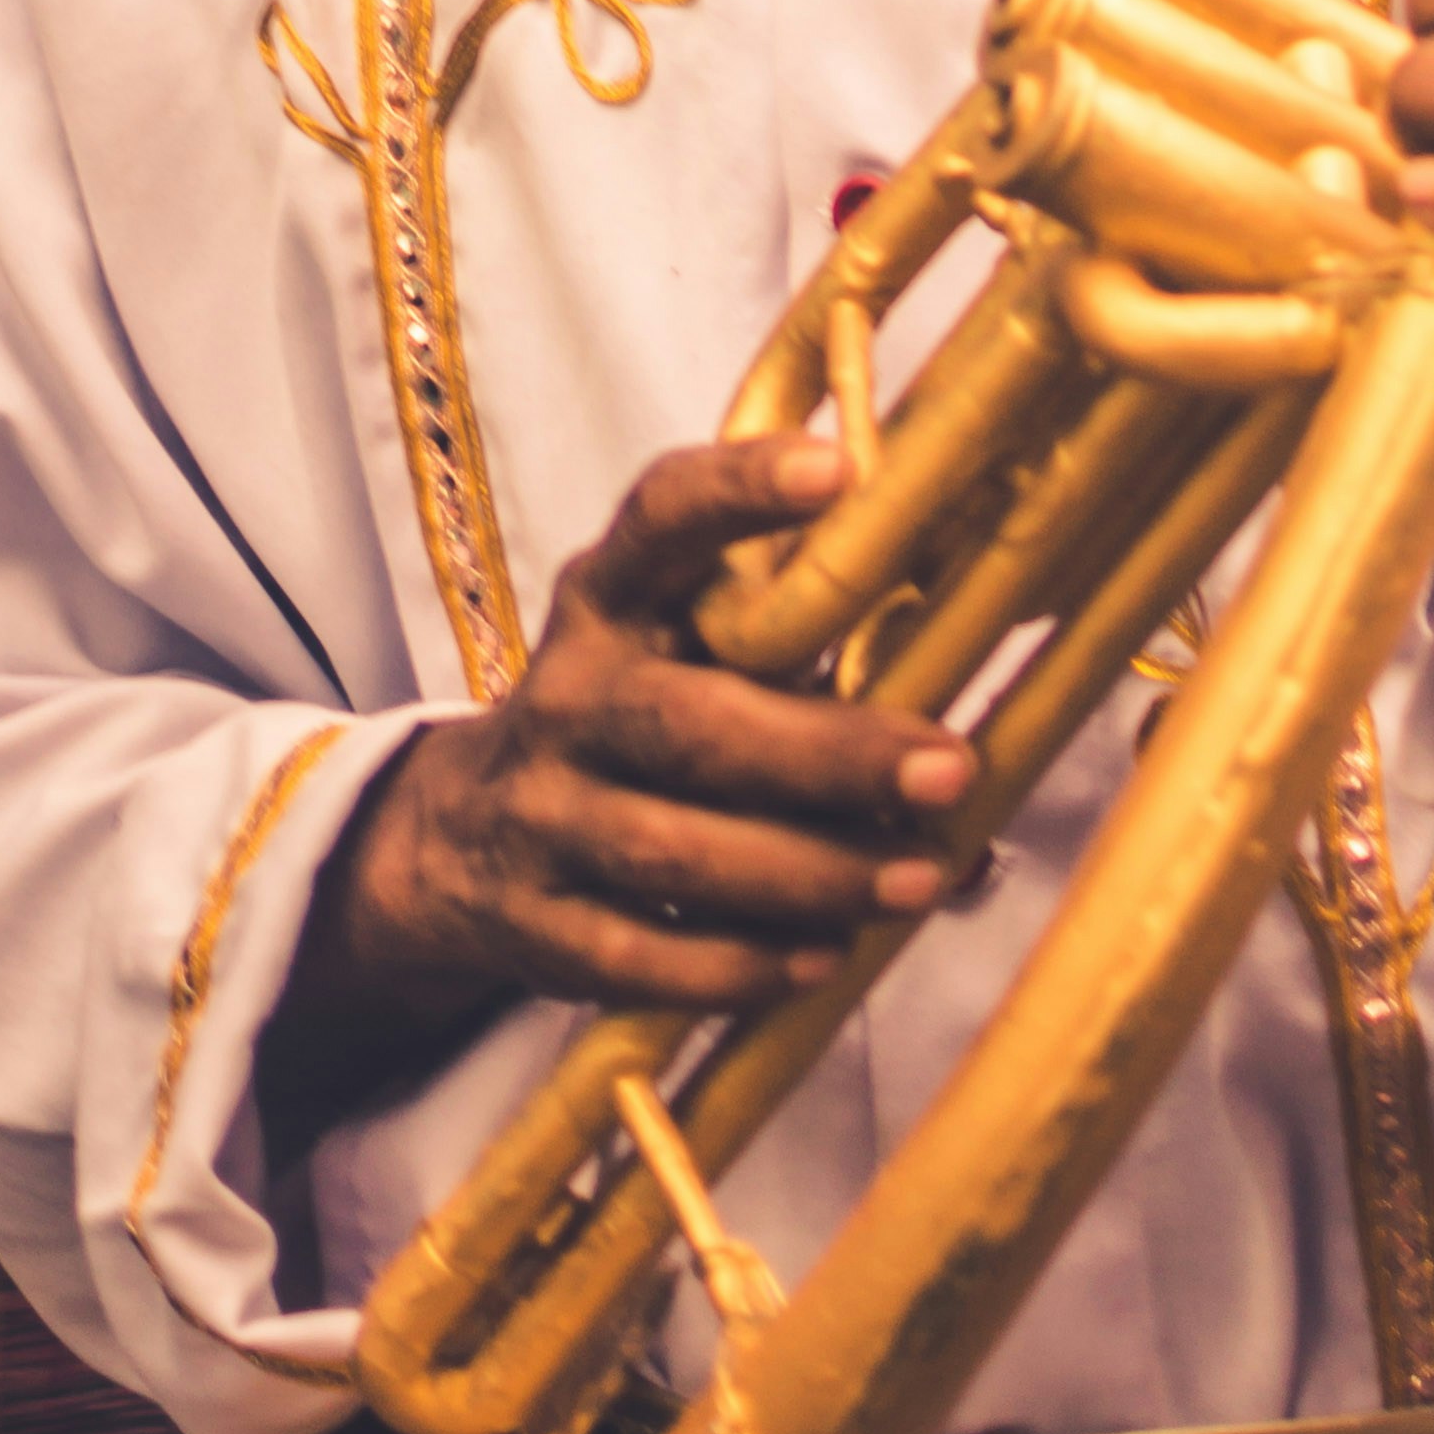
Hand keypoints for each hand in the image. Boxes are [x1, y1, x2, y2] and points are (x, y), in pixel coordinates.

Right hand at [262, 438, 977, 1146]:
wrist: (460, 836)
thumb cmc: (629, 718)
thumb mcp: (676, 647)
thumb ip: (795, 650)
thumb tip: (973, 695)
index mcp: (611, 598)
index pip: (662, 518)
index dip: (741, 490)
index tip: (838, 468)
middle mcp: (566, 695)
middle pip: (690, 723)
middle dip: (829, 752)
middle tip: (950, 768)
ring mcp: (540, 814)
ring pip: (675, 853)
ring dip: (810, 872)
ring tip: (920, 878)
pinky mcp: (534, 925)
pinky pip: (641, 958)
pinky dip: (740, 965)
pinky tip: (823, 958)